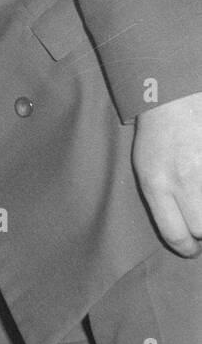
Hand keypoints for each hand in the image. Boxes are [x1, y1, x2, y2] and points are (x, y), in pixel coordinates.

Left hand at [133, 93, 201, 256]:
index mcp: (157, 182)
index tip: (192, 246)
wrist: (177, 96)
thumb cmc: (160, 136)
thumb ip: (163, 203)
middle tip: (199, 214)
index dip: (187, 246)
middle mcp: (185, 178)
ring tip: (199, 193)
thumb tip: (187, 235)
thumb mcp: (147, 169)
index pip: (176, 235)